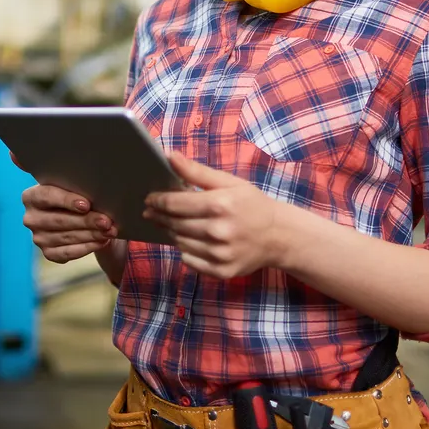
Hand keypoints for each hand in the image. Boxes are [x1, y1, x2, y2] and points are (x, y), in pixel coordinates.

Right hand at [21, 183, 118, 264]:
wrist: (76, 216)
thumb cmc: (76, 196)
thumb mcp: (74, 188)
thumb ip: (79, 189)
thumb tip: (99, 195)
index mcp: (31, 197)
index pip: (47, 196)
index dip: (67, 200)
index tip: (87, 205)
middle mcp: (31, 218)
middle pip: (60, 220)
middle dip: (86, 221)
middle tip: (106, 221)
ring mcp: (38, 238)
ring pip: (67, 237)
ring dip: (91, 235)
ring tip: (110, 231)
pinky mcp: (48, 253)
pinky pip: (68, 252)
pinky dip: (87, 247)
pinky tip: (102, 241)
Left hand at [143, 153, 291, 278]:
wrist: (279, 235)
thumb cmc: (252, 204)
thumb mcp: (229, 182)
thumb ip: (197, 171)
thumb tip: (169, 156)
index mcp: (220, 205)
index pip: (174, 204)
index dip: (157, 201)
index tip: (149, 199)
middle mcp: (219, 231)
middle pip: (174, 224)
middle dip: (160, 217)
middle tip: (152, 212)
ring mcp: (220, 254)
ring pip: (180, 243)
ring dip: (172, 233)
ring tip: (172, 224)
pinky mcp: (222, 271)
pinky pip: (190, 261)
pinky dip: (185, 251)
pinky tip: (190, 241)